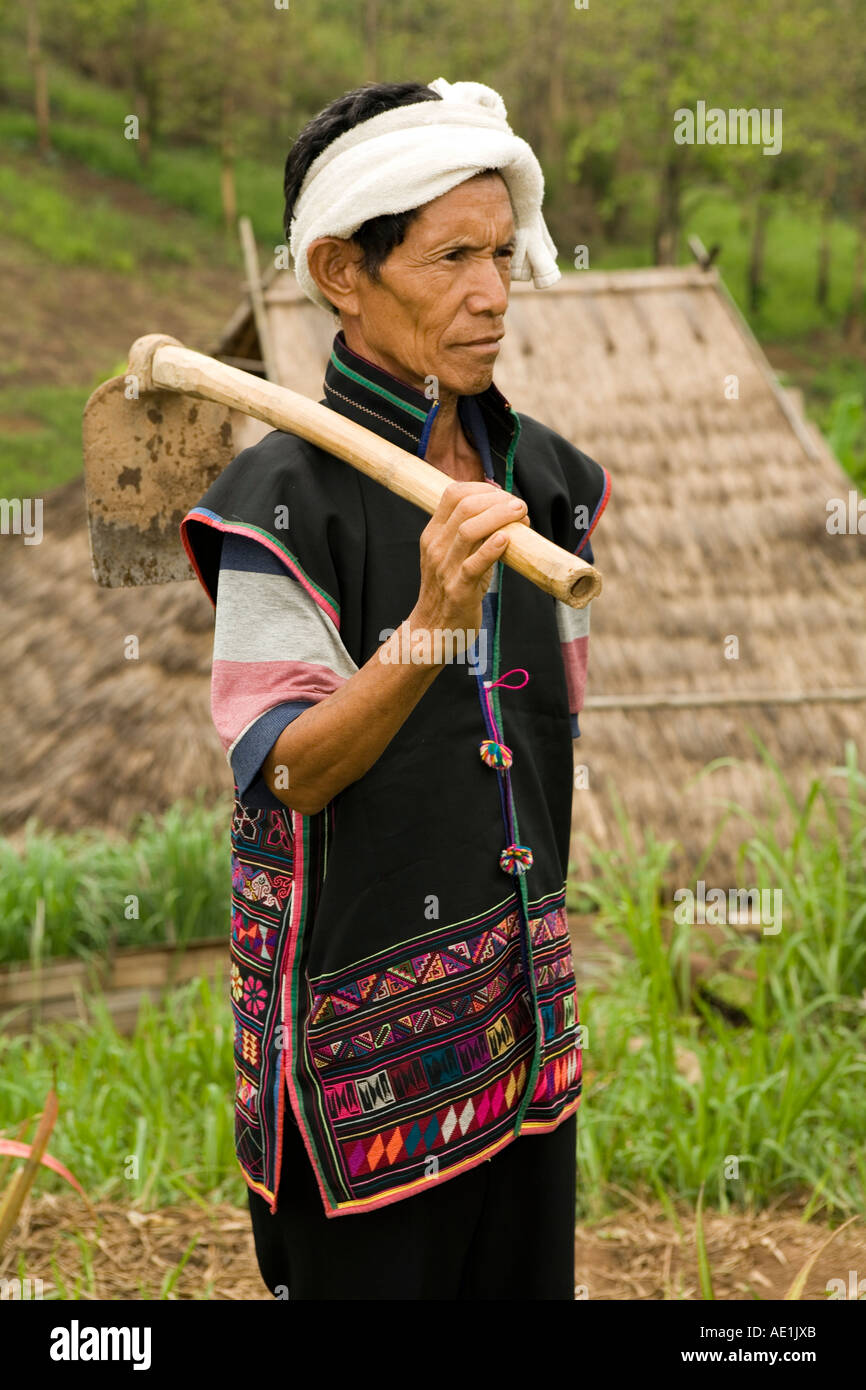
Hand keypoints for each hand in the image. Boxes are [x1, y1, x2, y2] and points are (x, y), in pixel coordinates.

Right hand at [412, 481, 529, 636]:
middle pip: (464, 507)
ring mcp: (445, 569)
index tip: (504, 496)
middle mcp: (436, 548)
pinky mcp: (458, 591)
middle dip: (497, 500)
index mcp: (433, 535)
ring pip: (469, 530)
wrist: (432, 631)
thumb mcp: (453, 557)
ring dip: (499, 517)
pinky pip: (473, 565)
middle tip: (519, 506)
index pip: (453, 494)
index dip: (483, 488)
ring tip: (521, 515)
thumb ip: (473, 536)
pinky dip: (492, 549)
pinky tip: (506, 539)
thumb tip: (507, 515)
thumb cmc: (449, 591)